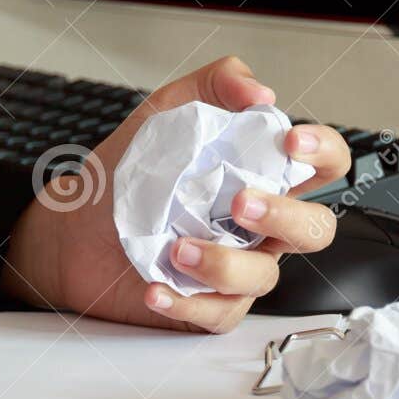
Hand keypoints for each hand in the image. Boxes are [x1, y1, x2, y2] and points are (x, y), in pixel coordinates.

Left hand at [2, 56, 350, 331]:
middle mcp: (258, 226)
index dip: (323, 152)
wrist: (75, 228)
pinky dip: (185, 302)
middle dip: (285, 216)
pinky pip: (217, 314)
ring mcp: (236, 267)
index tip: (290, 142)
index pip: (323, 163)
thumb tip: (258, 92)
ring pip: (263, 277)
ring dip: (223, 264)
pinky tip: (156, 287)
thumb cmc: (129, 174)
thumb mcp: (167, 111)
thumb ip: (215, 84)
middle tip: (239, 203)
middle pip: (314, 229)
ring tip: (176, 248)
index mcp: (261, 175)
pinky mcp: (206, 304)